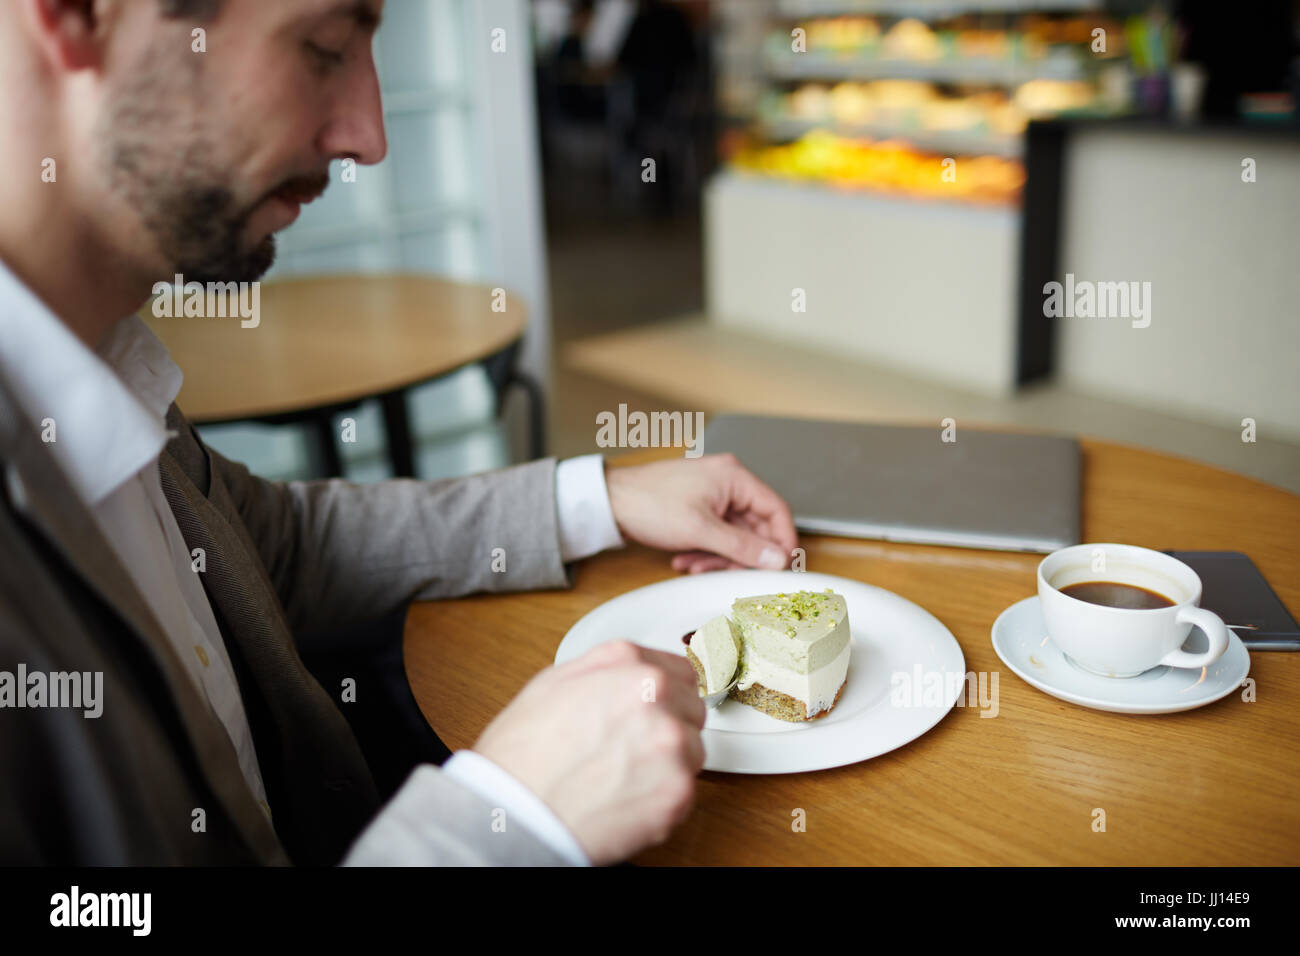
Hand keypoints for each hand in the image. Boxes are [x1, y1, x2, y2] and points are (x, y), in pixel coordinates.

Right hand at [471, 641, 705, 864]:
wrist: (515, 813)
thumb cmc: (522, 754)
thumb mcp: (556, 681)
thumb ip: (608, 667)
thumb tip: (635, 669)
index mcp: (631, 666)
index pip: (683, 672)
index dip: (667, 694)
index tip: (662, 708)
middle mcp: (658, 697)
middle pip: (692, 711)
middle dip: (668, 727)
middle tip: (629, 749)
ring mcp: (671, 745)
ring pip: (692, 752)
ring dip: (668, 764)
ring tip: (621, 776)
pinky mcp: (676, 791)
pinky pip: (684, 792)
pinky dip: (661, 800)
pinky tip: (625, 799)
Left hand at [604, 453, 798, 573]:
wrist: (609, 502)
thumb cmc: (649, 503)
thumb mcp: (701, 530)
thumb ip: (743, 546)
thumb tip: (777, 558)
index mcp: (734, 477)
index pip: (776, 510)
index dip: (782, 541)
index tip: (780, 566)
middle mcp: (728, 483)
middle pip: (755, 527)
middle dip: (741, 554)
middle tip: (729, 573)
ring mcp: (713, 496)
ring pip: (734, 536)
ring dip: (718, 557)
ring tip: (694, 566)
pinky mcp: (699, 509)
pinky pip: (716, 536)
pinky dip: (705, 552)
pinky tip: (684, 560)